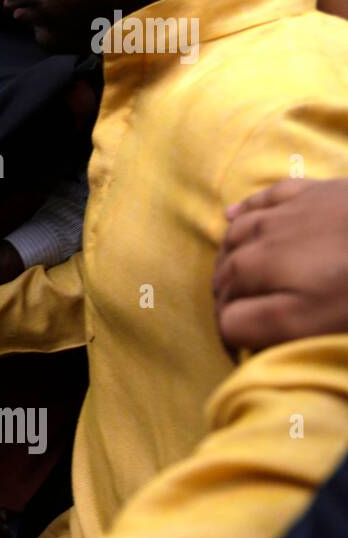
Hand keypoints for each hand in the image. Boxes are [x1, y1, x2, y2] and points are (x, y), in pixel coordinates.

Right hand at [214, 178, 347, 351]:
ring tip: (229, 273)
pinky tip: (234, 214)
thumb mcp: (305, 322)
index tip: (242, 346)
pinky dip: (244, 208)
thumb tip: (225, 324)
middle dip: (226, 293)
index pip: (224, 304)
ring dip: (227, 254)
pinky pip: (265, 196)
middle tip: (240, 315)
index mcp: (251, 269)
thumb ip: (253, 325)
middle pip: (226, 267)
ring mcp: (284, 209)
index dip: (230, 328)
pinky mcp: (313, 190)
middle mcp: (256, 236)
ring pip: (238, 231)